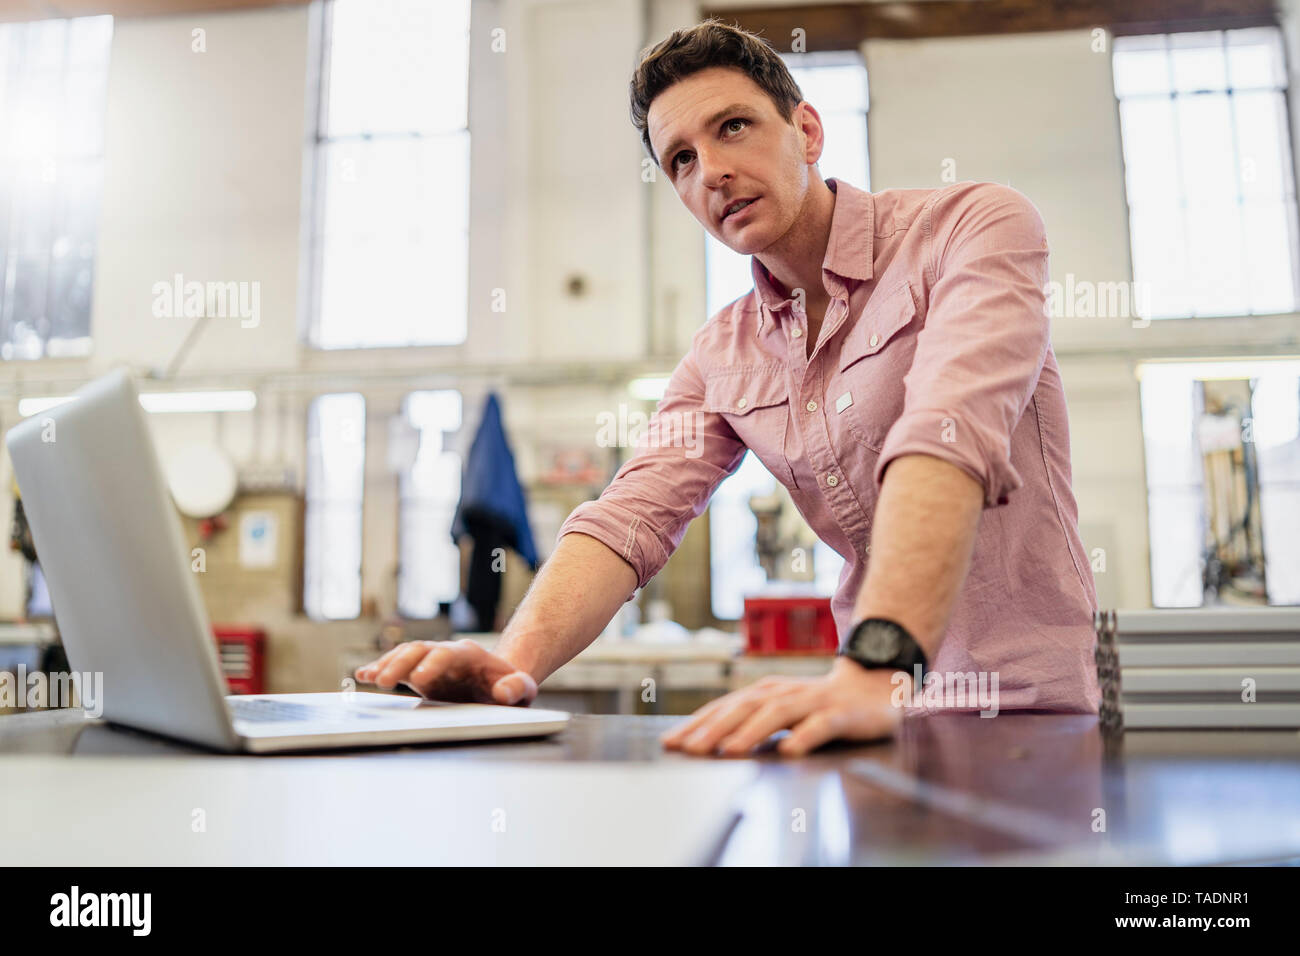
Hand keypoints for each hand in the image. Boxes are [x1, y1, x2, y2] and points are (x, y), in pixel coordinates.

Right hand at [354, 639, 537, 705]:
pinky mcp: (420, 673)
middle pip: (420, 649)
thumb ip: (517, 688)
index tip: (419, 679)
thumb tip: (504, 691)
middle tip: (384, 681)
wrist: (501, 684)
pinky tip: (362, 675)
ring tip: (369, 677)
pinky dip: (380, 668)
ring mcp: (431, 662)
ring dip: (386, 664)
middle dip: (401, 663)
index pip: (448, 654)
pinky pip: (398, 666)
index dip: (433, 664)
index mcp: (471, 656)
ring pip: (405, 654)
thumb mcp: (523, 690)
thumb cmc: (513, 689)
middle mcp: (447, 653)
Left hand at [660, 658, 908, 756]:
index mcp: (767, 692)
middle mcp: (785, 692)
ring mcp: (813, 701)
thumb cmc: (820, 704)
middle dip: (715, 727)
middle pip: (745, 706)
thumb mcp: (782, 710)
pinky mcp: (841, 714)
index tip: (671, 741)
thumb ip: (751, 722)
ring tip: (730, 750)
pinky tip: (788, 750)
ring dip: (752, 730)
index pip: (725, 706)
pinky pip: (821, 725)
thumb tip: (707, 741)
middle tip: (689, 748)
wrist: (874, 687)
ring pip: (778, 713)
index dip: (697, 722)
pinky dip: (804, 736)